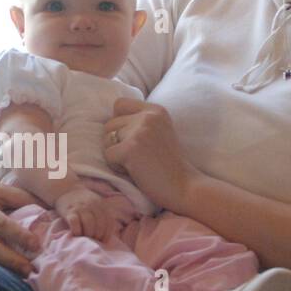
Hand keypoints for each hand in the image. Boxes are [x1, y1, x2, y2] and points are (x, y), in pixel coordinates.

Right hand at [54, 187, 115, 241]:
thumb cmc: (83, 201)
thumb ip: (102, 215)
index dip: (107, 234)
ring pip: (89, 224)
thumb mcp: (96, 204)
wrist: (67, 190)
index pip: (109, 222)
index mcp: (101, 204)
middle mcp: (92, 205)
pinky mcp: (69, 211)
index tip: (103, 241)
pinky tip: (76, 233)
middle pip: (99, 225)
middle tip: (94, 240)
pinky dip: (77, 231)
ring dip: (88, 234)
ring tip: (86, 238)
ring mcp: (80, 208)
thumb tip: (107, 235)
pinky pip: (75, 223)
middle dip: (98, 236)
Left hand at [103, 98, 198, 212]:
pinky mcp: (131, 148)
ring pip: (106, 139)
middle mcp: (148, 116)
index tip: (130, 139)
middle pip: (110, 124)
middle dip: (116, 143)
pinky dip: (117, 167)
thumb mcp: (159, 132)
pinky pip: (108, 155)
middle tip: (137, 157)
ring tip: (136, 163)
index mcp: (156, 110)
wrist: (184, 187)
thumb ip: (140, 121)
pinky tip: (134, 171)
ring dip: (115, 154)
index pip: (120, 104)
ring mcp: (139, 131)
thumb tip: (108, 120)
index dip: (118, 122)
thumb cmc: (169, 165)